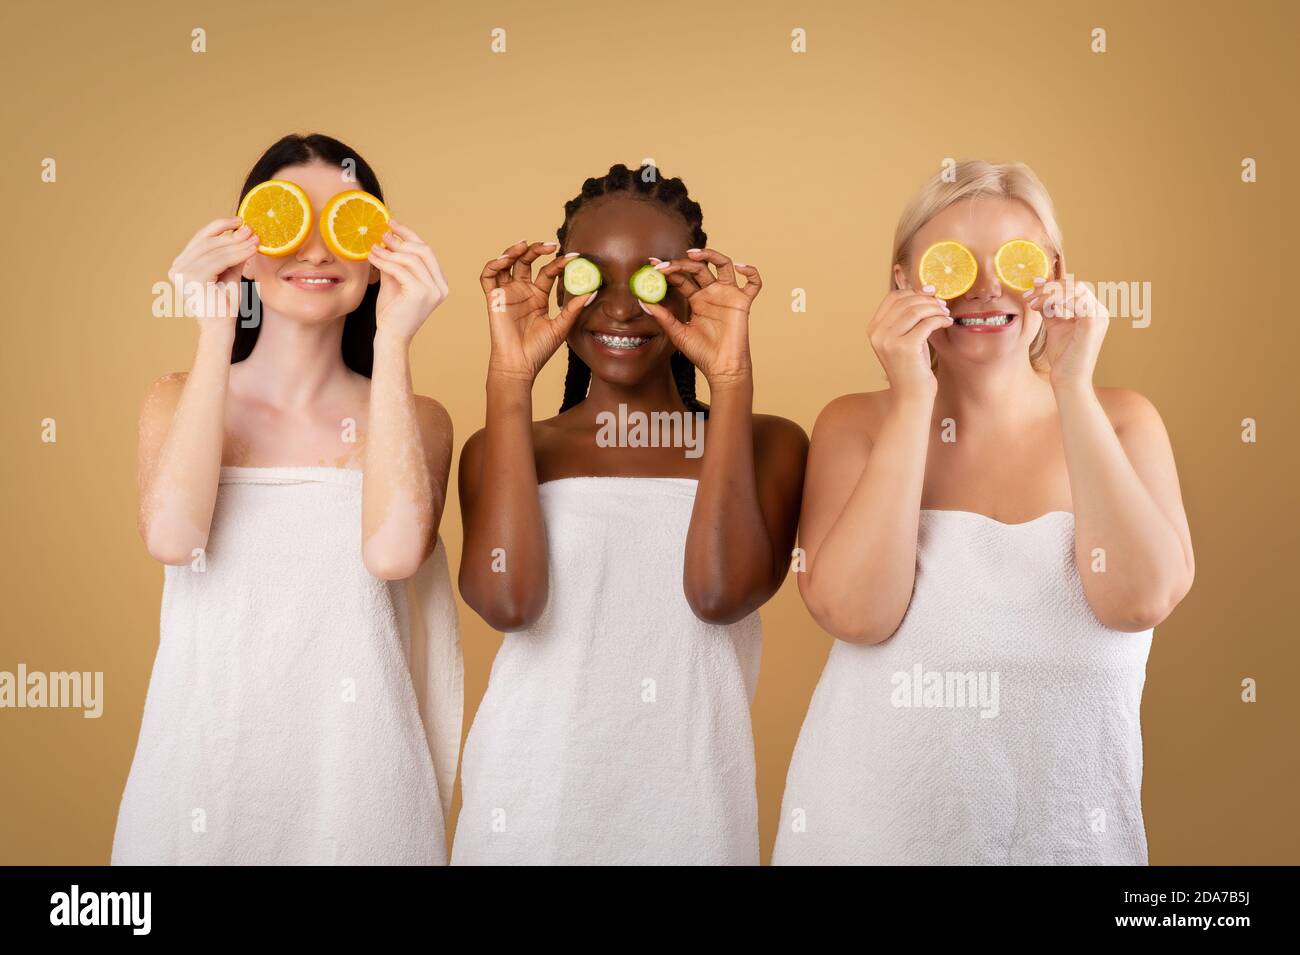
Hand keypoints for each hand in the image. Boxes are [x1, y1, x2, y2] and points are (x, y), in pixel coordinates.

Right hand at [168, 217, 258, 329]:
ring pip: (214, 250)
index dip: (220, 227)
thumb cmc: (225, 305)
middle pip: (207, 242)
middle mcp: (177, 267)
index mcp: (182, 264)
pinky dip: (237, 254)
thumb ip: (233, 255)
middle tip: (252, 231)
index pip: (201, 239)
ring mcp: (182, 273)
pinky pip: (219, 261)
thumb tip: (245, 233)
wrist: (220, 329)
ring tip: (255, 241)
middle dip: (231, 235)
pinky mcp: (192, 278)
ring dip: (237, 244)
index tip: (240, 221)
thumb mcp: (230, 274)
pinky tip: (252, 251)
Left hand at [368, 220, 448, 342]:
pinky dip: (385, 262)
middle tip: (382, 234)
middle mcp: (441, 286)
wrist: (391, 337)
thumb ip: (396, 262)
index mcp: (439, 282)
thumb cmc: (392, 312)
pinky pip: (401, 270)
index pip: (427, 251)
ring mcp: (433, 290)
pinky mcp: (421, 294)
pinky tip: (373, 258)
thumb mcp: (395, 281)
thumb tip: (386, 238)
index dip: (409, 234)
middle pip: (424, 251)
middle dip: (401, 239)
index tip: (392, 223)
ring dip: (390, 251)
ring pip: (411, 259)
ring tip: (373, 247)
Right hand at [478, 239, 591, 382]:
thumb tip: (593, 290)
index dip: (559, 262)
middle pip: (526, 261)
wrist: (520, 365)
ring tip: (525, 244)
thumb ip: (574, 308)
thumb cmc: (539, 350)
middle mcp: (522, 291)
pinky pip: (488, 276)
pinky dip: (494, 264)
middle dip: (536, 249)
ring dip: (514, 250)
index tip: (574, 257)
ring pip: (506, 263)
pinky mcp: (493, 298)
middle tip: (551, 245)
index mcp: (538, 296)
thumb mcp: (561, 326)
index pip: (548, 271)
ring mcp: (507, 293)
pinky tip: (506, 259)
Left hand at [637, 248, 758, 388]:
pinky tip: (740, 267)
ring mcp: (728, 295)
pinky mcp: (742, 302)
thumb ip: (663, 316)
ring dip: (710, 254)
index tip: (651, 265)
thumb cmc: (701, 353)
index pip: (682, 278)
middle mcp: (712, 293)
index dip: (668, 270)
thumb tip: (643, 300)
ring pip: (723, 265)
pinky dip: (751, 272)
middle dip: (680, 263)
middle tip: (663, 266)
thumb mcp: (677, 333)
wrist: (720, 369)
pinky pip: (753, 283)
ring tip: (692, 254)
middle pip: (698, 268)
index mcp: (696, 299)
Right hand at [867, 286, 951, 398]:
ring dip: (936, 309)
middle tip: (942, 306)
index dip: (913, 291)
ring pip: (916, 310)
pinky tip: (947, 323)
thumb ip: (909, 317)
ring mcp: (889, 341)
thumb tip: (927, 290)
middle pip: (905, 301)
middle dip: (928, 300)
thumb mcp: (905, 338)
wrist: (911, 397)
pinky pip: (927, 323)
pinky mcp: (905, 347)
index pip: (892, 298)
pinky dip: (941, 320)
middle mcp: (877, 333)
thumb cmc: (912, 367)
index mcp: (873, 329)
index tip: (931, 293)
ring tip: (946, 314)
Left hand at [1024, 276, 1107, 387]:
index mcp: (1092, 311)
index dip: (1052, 285)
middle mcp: (1099, 311)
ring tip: (1031, 303)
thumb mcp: (1054, 325)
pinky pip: (1076, 301)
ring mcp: (1098, 317)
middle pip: (1075, 285)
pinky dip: (1056, 301)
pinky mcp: (1092, 324)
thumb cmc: (1063, 356)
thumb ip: (1050, 307)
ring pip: (1075, 290)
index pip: (1074, 287)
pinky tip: (1041, 308)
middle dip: (1048, 288)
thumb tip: (1038, 287)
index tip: (1031, 288)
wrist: (1068, 379)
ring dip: (1049, 293)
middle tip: (1028, 296)